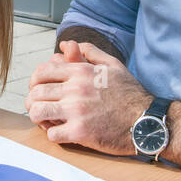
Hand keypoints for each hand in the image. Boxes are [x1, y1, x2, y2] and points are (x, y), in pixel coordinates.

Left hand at [26, 41, 152, 153]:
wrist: (147, 121)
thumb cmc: (130, 94)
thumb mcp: (113, 65)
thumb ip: (89, 51)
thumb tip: (66, 45)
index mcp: (81, 72)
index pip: (42, 71)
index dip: (35, 82)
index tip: (39, 90)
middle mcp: (76, 89)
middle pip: (35, 93)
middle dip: (33, 101)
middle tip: (40, 107)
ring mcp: (77, 111)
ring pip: (37, 112)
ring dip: (38, 118)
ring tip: (46, 120)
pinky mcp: (80, 132)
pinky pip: (52, 134)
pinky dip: (52, 135)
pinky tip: (61, 132)